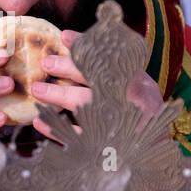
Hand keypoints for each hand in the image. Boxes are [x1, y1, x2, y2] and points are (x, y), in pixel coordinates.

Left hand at [30, 30, 166, 140]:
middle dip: (68, 69)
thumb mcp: (138, 82)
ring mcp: (116, 124)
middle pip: (95, 80)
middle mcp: (128, 101)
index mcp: (137, 83)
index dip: (87, 47)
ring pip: (83, 106)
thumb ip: (110, 62)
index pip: (109, 59)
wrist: (153, 154)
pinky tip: (40, 121)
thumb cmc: (140, 109)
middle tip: (46, 63)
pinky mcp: (103, 145)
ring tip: (37, 90)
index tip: (64, 37)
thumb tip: (70, 38)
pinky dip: (57, 129)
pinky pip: (76, 136)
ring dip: (58, 96)